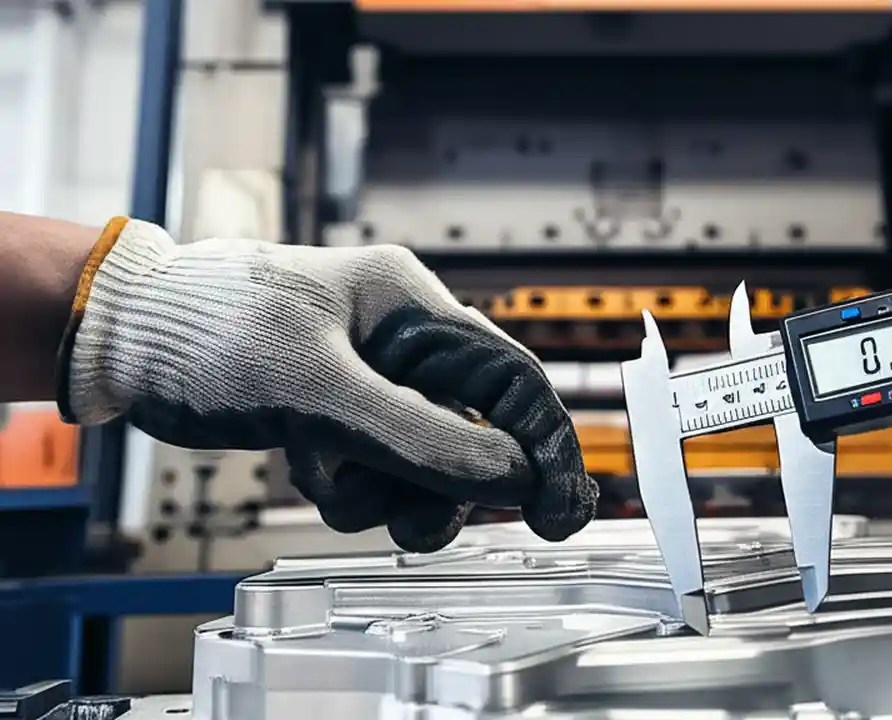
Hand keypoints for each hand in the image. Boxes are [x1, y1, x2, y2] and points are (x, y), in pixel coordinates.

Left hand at [58, 218, 597, 550]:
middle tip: (424, 522)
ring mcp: (374, 386)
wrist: (125, 338)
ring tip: (339, 484)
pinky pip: (379, 475)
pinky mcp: (342, 420)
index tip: (560, 510)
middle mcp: (404, 346)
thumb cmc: (208, 330)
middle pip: (474, 432)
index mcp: (413, 309)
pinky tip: (310, 468)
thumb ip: (415, 434)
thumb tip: (508, 478)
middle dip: (449, 484)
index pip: (512, 380)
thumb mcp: (314, 387)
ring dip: (393, 494)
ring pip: (427, 464)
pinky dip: (352, 491)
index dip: (545, 445)